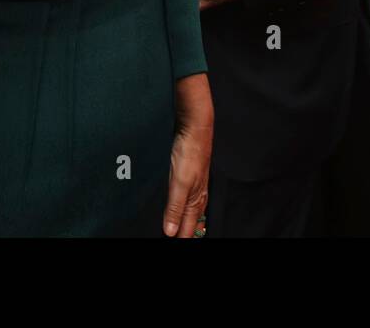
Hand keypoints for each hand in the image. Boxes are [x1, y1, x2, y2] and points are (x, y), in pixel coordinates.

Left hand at [163, 73, 211, 237]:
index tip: (171, 243)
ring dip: (186, 222)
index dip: (180, 238)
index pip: (189, 229)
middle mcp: (198, 195)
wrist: (195, 126)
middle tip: (175, 240)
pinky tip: (180, 205)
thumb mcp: (179, 183)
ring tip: (181, 231)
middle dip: (185, 234)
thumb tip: (171, 232)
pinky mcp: (190, 175)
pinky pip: (189, 198)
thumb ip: (175, 208)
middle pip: (193, 223)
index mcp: (196, 200)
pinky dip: (184, 208)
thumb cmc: (190, 152)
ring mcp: (195, 185)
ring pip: (193, 211)